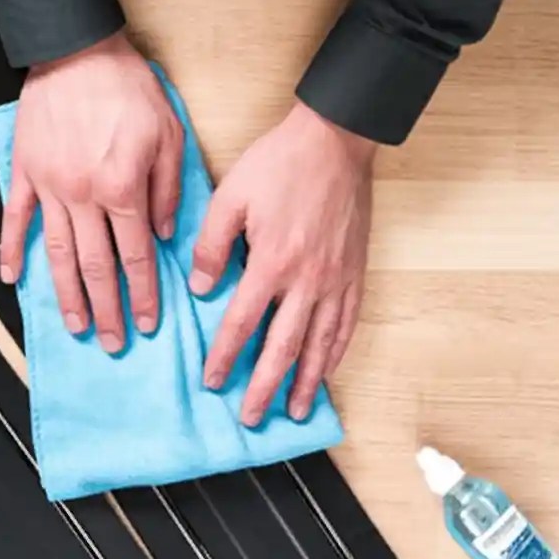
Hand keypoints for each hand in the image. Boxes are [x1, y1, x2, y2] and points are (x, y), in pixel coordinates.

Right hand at [0, 32, 182, 352]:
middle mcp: (83, 197)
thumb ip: (167, 191)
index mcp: (122, 189)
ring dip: (66, 295)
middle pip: (96, 267)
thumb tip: (164, 237)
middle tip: (112, 343)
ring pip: (56, 254)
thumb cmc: (129, 89)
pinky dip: (12, 252)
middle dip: (107, 310)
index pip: (135, 257)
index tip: (147, 324)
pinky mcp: (25, 173)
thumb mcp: (169, 135)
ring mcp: (49, 188)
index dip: (143, 295)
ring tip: (74, 327)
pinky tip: (12, 281)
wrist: (78, 51)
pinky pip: (15, 220)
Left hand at [191, 101, 375, 425]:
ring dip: (307, 382)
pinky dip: (336, 352)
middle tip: (252, 418)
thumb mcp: (230, 195)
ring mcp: (336, 279)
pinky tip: (328, 371)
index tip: (212, 381)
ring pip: (321, 343)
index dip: (226, 356)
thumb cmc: (281, 163)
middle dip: (265, 386)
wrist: (336, 140)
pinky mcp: (355, 272)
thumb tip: (202, 288)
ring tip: (295, 411)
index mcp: (272, 261)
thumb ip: (212, 244)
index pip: (243, 322)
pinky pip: (347, 323)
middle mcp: (307, 279)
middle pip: (283, 347)